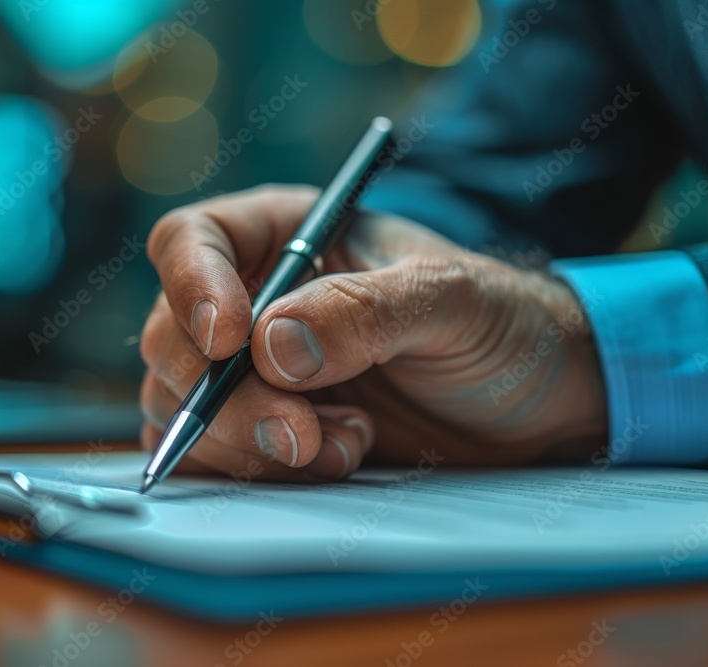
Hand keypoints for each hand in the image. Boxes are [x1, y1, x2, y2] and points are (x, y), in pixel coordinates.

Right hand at [139, 185, 607, 480]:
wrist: (534, 403)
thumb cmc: (499, 323)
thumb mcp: (451, 298)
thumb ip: (366, 310)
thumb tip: (271, 346)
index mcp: (289, 236)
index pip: (192, 240)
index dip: (191, 286)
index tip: (229, 340)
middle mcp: (256, 301)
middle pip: (173, 337)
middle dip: (226, 394)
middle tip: (298, 432)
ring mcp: (255, 373)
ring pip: (184, 404)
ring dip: (248, 440)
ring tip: (345, 445)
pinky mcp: (266, 433)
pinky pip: (216, 455)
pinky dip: (255, 470)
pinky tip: (336, 463)